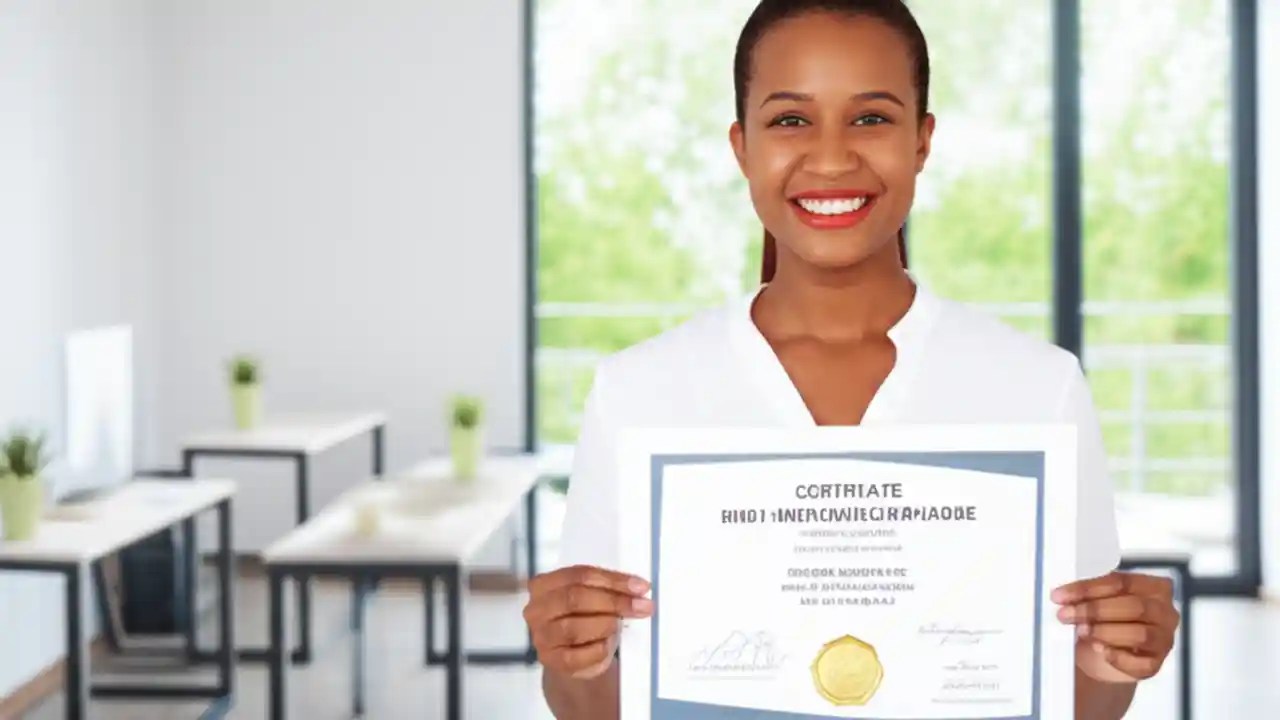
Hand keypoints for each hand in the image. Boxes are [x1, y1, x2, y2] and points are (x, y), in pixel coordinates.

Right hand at [523, 564, 653, 679]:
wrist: (572, 654)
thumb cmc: (583, 616)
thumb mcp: (592, 596)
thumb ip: (608, 588)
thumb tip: (639, 589)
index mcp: (543, 584)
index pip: (579, 575)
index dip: (612, 580)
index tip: (641, 587)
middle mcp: (536, 609)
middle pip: (575, 598)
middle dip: (613, 602)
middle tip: (642, 607)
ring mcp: (541, 636)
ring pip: (575, 627)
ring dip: (605, 625)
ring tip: (619, 625)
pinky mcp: (551, 661)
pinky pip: (579, 655)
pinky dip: (600, 649)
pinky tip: (609, 645)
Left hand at [1052, 571, 1179, 682]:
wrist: (1104, 656)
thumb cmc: (1104, 620)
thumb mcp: (1097, 602)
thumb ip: (1088, 596)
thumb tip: (1064, 596)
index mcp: (1153, 587)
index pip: (1121, 582)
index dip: (1088, 588)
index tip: (1060, 595)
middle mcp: (1165, 612)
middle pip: (1134, 606)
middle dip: (1095, 610)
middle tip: (1065, 614)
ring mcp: (1164, 639)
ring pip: (1140, 634)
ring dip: (1105, 632)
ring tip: (1081, 631)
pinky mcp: (1156, 664)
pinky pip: (1140, 663)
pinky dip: (1117, 657)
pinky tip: (1100, 651)